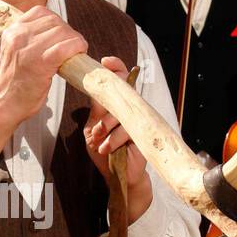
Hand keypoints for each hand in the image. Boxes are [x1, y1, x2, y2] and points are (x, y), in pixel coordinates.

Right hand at [0, 6, 87, 159]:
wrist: (4, 107)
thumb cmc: (15, 84)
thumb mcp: (16, 53)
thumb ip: (30, 39)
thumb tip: (57, 30)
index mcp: (11, 31)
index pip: (41, 12)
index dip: (57, 23)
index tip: (61, 37)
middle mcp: (17, 35)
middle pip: (55, 21)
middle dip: (68, 33)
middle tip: (72, 48)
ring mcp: (28, 48)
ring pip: (63, 32)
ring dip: (75, 41)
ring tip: (75, 54)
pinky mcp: (40, 62)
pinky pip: (66, 47)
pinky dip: (77, 48)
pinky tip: (79, 54)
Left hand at [84, 56, 152, 221]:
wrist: (117, 175)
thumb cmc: (105, 151)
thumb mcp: (93, 129)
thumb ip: (95, 111)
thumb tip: (94, 91)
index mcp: (116, 105)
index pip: (118, 80)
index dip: (115, 67)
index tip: (105, 61)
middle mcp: (130, 109)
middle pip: (124, 91)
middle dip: (108, 106)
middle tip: (99, 125)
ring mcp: (138, 120)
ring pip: (121, 113)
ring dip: (106, 128)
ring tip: (99, 141)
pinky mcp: (143, 134)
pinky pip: (126, 130)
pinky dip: (113, 140)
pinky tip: (106, 148)